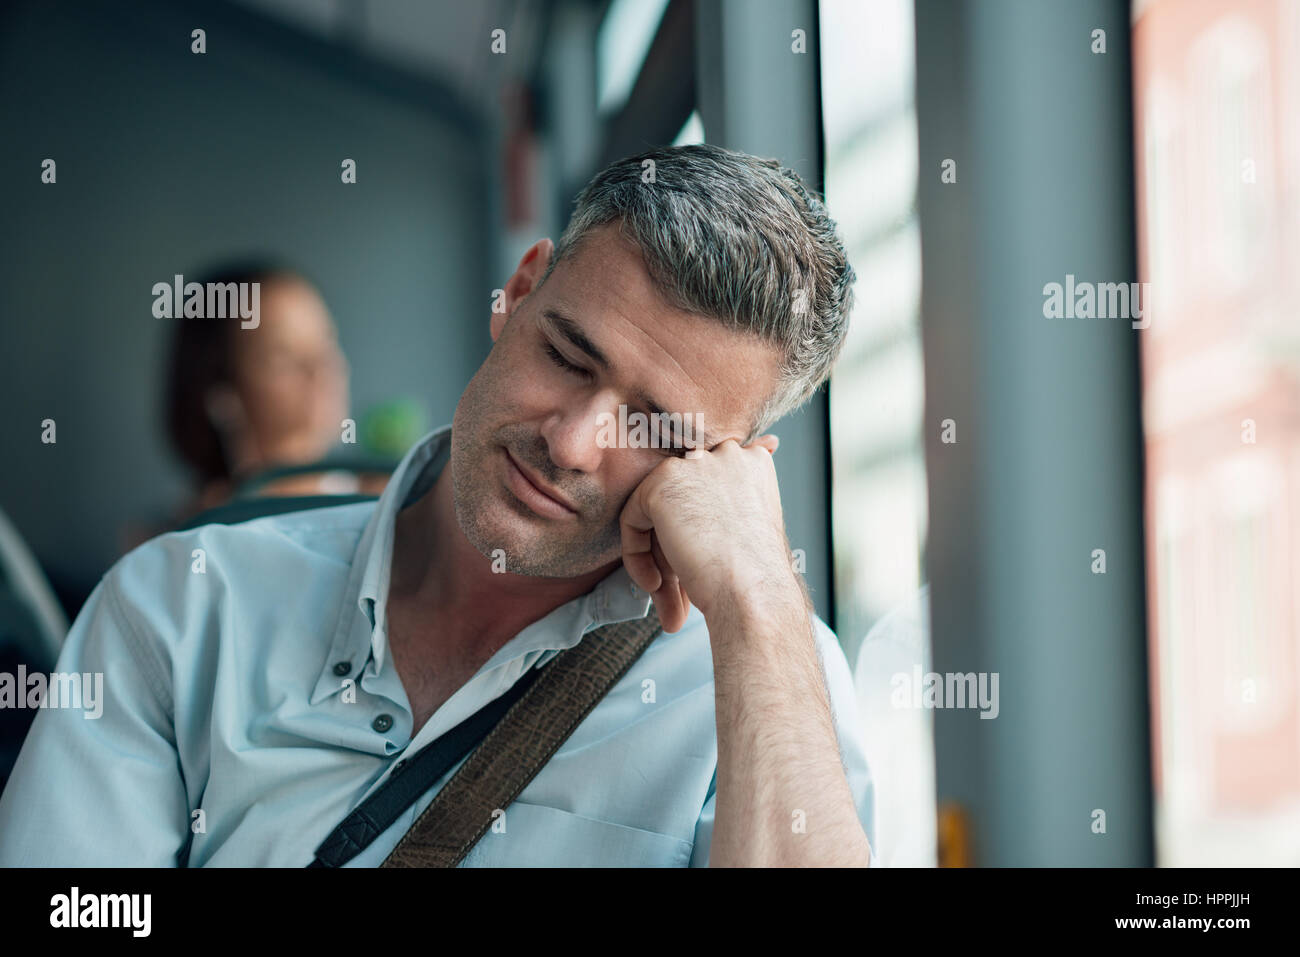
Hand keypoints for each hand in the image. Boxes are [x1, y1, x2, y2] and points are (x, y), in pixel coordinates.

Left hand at [618, 434, 796, 631]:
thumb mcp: (749, 531)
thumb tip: (693, 516)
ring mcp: (696, 464)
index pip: (709, 487)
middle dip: (675, 550)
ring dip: (658, 559)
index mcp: (755, 463)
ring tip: (667, 601)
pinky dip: (637, 554)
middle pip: (683, 500)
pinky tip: (654, 585)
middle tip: (680, 596)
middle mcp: (728, 453)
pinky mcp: (663, 482)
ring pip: (657, 510)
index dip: (699, 523)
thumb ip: (725, 510)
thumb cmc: (757, 577)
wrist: (753, 592)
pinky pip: (633, 517)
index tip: (700, 562)